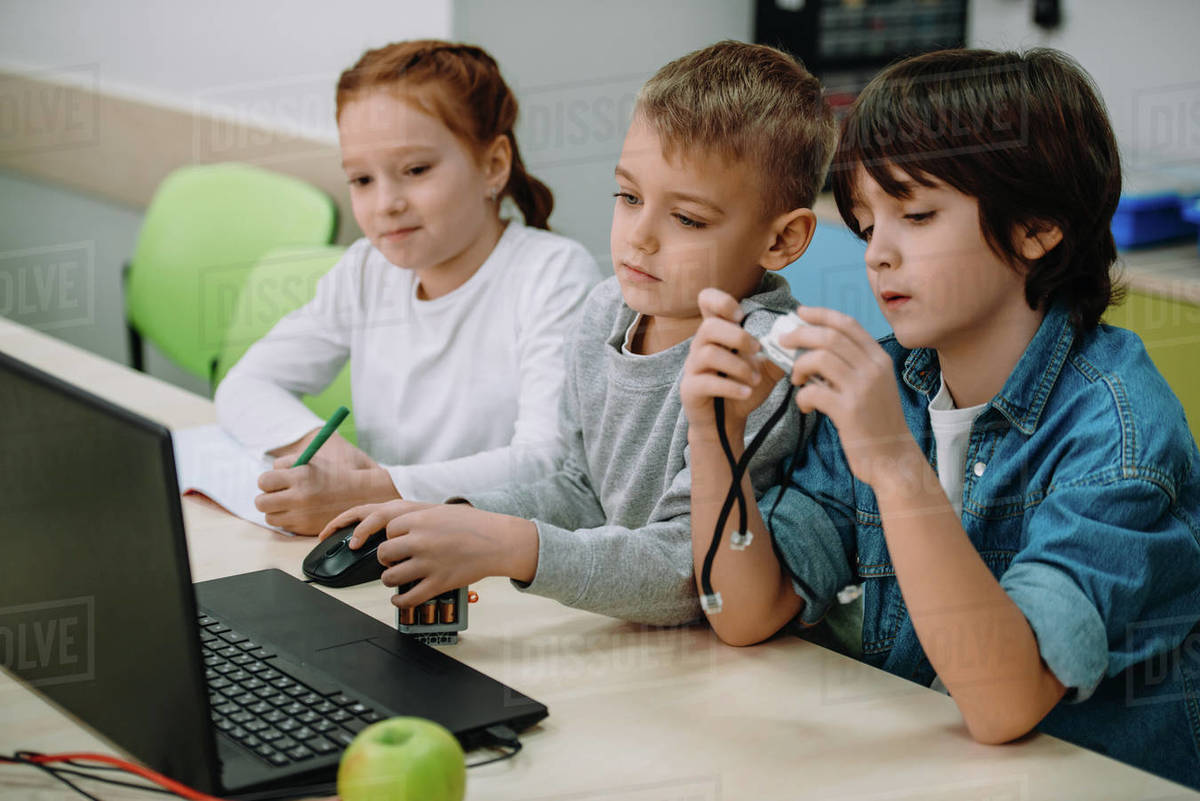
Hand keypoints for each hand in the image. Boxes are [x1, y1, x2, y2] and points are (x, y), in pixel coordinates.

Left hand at [254, 436, 400, 534]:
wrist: (360, 494)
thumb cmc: (333, 474)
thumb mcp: (311, 461)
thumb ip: (286, 464)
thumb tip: (267, 476)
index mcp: (300, 476)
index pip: (263, 481)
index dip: (266, 481)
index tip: (273, 481)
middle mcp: (300, 497)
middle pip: (261, 503)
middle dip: (266, 498)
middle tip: (276, 494)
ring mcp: (302, 516)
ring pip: (270, 518)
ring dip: (275, 511)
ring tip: (289, 503)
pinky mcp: (306, 529)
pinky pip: (285, 527)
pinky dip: (288, 520)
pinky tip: (300, 512)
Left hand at [326, 503, 538, 608]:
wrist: (498, 541)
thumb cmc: (471, 525)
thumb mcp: (439, 511)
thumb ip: (415, 518)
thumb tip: (391, 527)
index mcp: (420, 520)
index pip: (386, 530)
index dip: (388, 537)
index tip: (389, 542)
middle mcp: (421, 541)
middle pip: (384, 553)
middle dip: (385, 559)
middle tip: (393, 560)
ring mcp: (429, 563)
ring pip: (390, 577)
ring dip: (389, 579)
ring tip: (396, 578)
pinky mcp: (438, 583)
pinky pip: (409, 597)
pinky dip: (399, 601)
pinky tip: (398, 598)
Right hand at [681, 288, 784, 435]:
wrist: (726, 422)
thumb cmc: (743, 387)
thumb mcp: (766, 368)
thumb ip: (779, 353)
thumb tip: (798, 340)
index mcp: (717, 333)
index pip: (706, 300)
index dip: (722, 301)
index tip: (742, 315)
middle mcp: (700, 346)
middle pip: (709, 326)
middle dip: (739, 337)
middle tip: (758, 350)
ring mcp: (692, 367)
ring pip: (708, 353)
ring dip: (738, 366)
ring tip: (755, 380)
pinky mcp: (690, 389)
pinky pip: (706, 382)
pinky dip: (731, 387)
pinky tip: (746, 393)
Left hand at [783, 306, 922, 489]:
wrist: (894, 458)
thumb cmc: (877, 423)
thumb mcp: (874, 386)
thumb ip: (852, 366)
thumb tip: (814, 351)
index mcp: (879, 359)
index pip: (847, 324)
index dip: (821, 314)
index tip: (800, 312)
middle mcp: (873, 369)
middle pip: (829, 336)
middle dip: (800, 335)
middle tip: (784, 343)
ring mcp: (862, 389)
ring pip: (819, 358)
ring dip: (799, 366)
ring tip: (796, 381)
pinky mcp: (849, 411)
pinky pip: (813, 391)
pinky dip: (802, 396)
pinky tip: (805, 406)